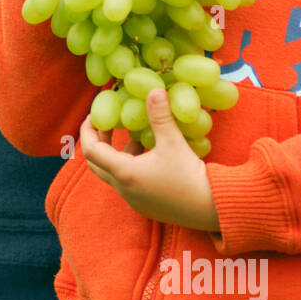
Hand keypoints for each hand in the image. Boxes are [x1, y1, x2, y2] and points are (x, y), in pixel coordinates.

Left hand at [79, 89, 219, 230]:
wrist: (212, 208)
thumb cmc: (190, 176)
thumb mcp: (173, 142)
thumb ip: (160, 116)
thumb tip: (153, 90)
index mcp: (124, 173)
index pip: (91, 150)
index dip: (88, 130)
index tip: (95, 114)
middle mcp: (124, 189)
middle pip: (97, 164)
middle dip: (99, 141)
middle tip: (107, 124)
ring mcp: (134, 200)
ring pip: (115, 174)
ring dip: (119, 154)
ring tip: (135, 135)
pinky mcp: (146, 205)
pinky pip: (129, 183)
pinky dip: (131, 166)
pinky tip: (151, 154)